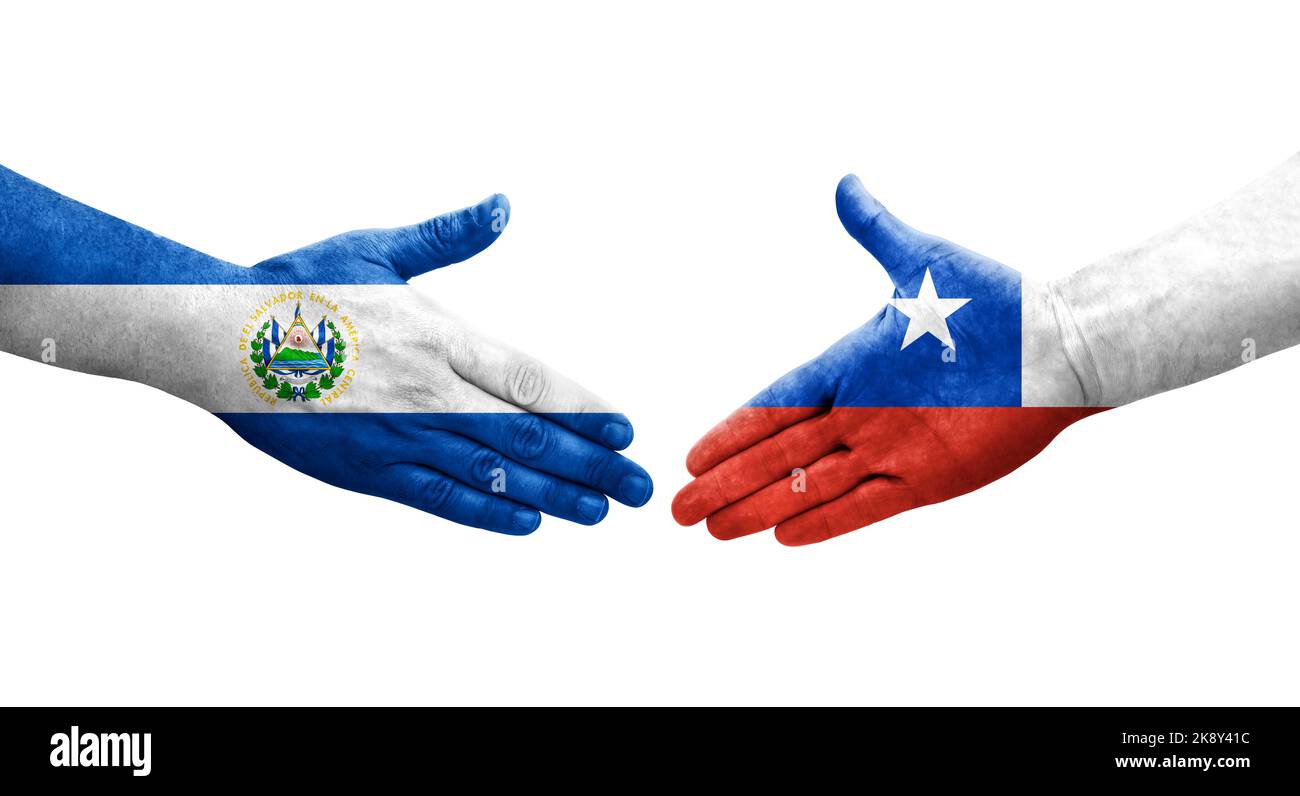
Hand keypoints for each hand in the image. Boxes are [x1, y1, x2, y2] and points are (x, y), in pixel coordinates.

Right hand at [221, 195, 652, 534]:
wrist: (214, 337)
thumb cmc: (296, 287)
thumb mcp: (375, 249)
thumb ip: (447, 237)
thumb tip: (504, 204)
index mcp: (438, 335)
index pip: (529, 381)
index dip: (582, 410)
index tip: (625, 430)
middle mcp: (427, 391)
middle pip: (526, 435)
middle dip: (590, 463)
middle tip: (638, 488)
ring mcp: (397, 435)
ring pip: (492, 473)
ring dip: (553, 495)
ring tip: (600, 512)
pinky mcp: (366, 469)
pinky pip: (438, 497)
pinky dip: (485, 513)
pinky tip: (526, 524)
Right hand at [672, 175, 1099, 544]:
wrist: (1059, 348)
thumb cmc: (995, 304)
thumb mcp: (923, 262)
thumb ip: (876, 230)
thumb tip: (845, 184)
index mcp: (850, 365)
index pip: (774, 406)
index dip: (731, 432)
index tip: (691, 454)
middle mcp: (861, 412)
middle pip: (777, 456)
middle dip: (726, 482)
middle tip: (677, 509)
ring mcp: (891, 450)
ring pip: (808, 486)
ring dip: (759, 508)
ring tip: (713, 530)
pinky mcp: (926, 481)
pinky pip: (863, 508)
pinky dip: (823, 523)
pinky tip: (783, 537)